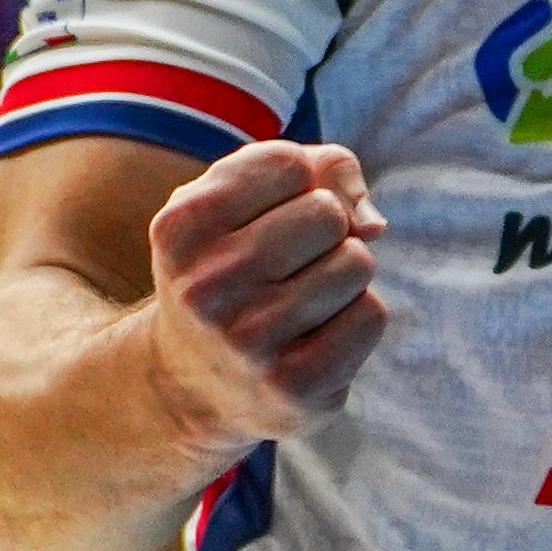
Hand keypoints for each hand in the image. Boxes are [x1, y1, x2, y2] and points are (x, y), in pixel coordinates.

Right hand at [139, 139, 387, 447]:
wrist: (191, 385)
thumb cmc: (231, 269)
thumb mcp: (241, 203)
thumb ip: (317, 168)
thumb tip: (371, 222)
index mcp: (180, 228)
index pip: (288, 165)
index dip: (299, 183)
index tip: (269, 217)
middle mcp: (204, 286)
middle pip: (328, 212)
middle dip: (328, 229)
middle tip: (290, 265)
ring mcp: (248, 341)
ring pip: (356, 261)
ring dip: (345, 275)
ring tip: (302, 301)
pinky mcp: (294, 385)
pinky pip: (370, 314)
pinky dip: (357, 318)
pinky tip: (316, 337)